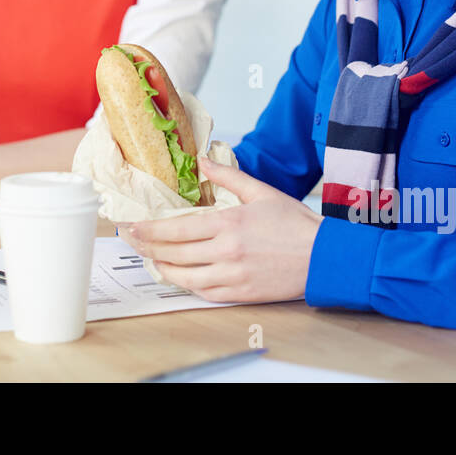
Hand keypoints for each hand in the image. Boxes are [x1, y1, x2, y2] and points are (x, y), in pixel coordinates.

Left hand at [121, 158, 323, 303]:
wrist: (324, 257)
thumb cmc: (295, 225)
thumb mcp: (262, 192)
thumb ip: (227, 176)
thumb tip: (201, 160)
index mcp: (229, 223)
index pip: (176, 229)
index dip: (149, 230)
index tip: (132, 227)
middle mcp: (226, 251)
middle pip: (174, 253)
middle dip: (147, 248)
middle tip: (131, 242)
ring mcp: (232, 276)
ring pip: (184, 277)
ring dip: (162, 268)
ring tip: (150, 259)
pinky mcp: (240, 294)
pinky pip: (204, 293)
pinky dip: (186, 286)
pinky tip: (179, 277)